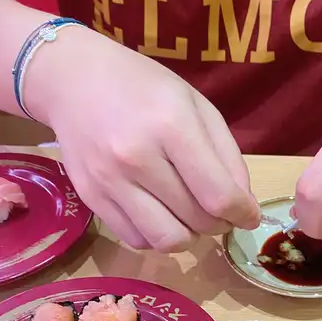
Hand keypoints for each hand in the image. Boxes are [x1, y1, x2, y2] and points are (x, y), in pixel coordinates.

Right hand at [26, 26, 259, 251]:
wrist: (73, 79)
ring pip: (167, 241)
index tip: (248, 216)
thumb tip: (243, 205)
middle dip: (219, 223)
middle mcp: (137, 157)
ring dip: (188, 236)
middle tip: (218, 211)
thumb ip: (227, 155)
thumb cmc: (143, 87)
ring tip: (189, 216)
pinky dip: (155, 235)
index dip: (242, 215)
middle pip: (196, 221)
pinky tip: (158, 213)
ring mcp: (109, 181)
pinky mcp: (90, 198)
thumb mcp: (196, 105)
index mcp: (172, 126)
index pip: (218, 195)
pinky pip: (136, 240)